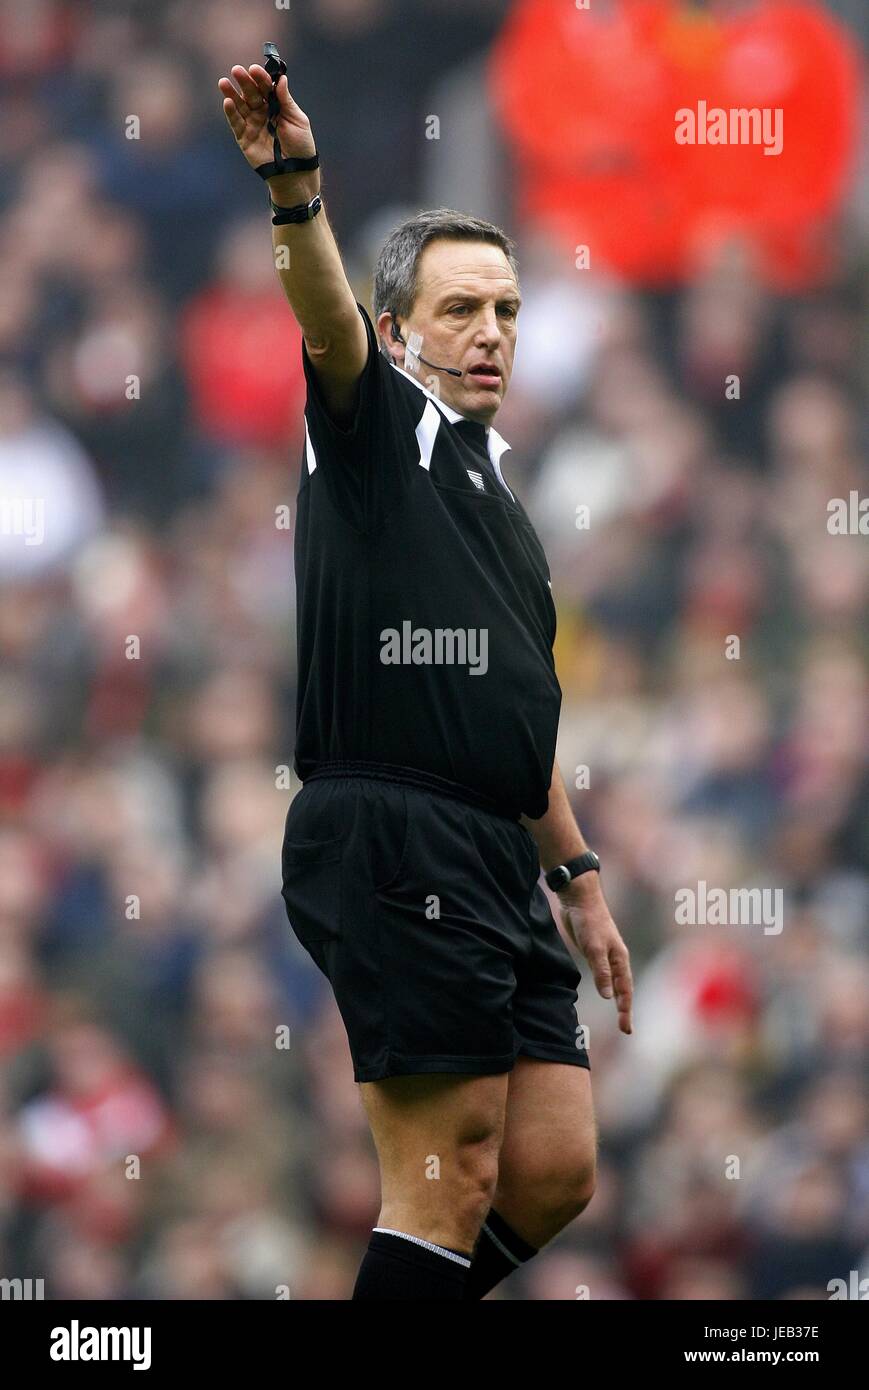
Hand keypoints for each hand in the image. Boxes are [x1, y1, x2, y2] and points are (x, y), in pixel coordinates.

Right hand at [218, 64, 319, 201]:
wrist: (295, 172)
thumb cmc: (301, 146)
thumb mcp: (298, 120)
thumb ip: (286, 100)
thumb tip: (281, 79)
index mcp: (276, 105)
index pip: (265, 87)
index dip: (260, 78)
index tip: (254, 69)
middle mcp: (262, 112)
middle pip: (250, 93)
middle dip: (244, 81)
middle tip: (237, 70)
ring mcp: (252, 124)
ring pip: (239, 105)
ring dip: (231, 94)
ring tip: (223, 83)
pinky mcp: (244, 137)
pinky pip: (236, 123)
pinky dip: (231, 113)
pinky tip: (227, 102)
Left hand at [557, 878, 632, 1034]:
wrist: (579, 898)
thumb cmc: (589, 920)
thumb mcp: (594, 947)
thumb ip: (601, 971)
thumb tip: (607, 996)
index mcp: (620, 958)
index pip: (625, 990)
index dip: (626, 1010)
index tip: (626, 1029)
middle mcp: (616, 959)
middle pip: (623, 989)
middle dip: (626, 1009)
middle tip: (626, 1029)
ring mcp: (606, 955)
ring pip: (614, 982)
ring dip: (618, 999)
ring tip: (620, 1016)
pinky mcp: (594, 951)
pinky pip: (604, 974)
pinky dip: (607, 986)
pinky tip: (605, 992)